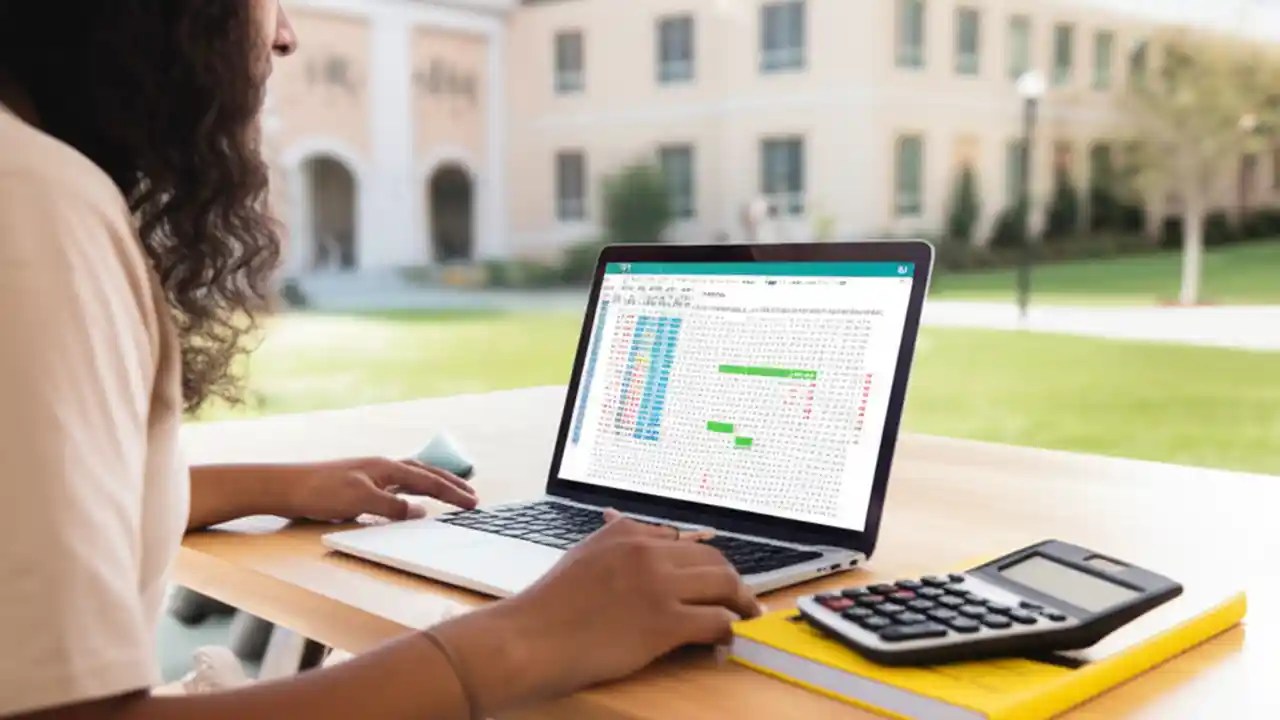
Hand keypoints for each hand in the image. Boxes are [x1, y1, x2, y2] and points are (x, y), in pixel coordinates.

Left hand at [286, 457, 477, 521]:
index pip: (428, 481)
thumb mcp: (360, 501)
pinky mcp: (360, 484)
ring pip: (412, 476)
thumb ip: (393, 506)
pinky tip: (412, 498)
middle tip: (473, 497)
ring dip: (434, 484)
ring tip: (451, 492)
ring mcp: (371, 474)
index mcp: (386, 468)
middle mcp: (382, 467)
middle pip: (425, 473)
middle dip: (451, 485)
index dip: (452, 493)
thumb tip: (421, 512)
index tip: (473, 503)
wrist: (285, 487)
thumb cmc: (320, 492)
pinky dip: (414, 489)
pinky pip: (398, 484)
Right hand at [434, 512, 760, 712]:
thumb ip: (614, 546)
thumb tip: (633, 538)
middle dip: (731, 580)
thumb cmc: (547, 608)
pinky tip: (727, 641)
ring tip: (746, 617)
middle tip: (740, 598)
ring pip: (724, 584)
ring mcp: (658, 585)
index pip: (683, 540)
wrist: (528, 639)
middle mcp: (647, 551)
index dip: (703, 563)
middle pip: (712, 559)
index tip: (712, 579)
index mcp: (626, 533)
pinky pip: (716, 621)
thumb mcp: (583, 558)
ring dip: (741, 602)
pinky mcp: (665, 622)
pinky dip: (728, 631)